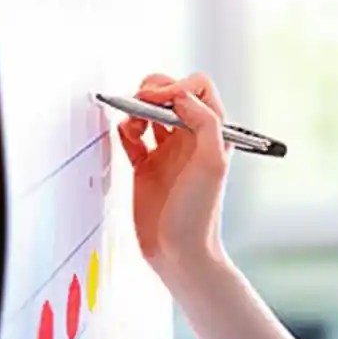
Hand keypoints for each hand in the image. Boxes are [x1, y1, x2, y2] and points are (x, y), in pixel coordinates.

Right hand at [116, 72, 231, 273]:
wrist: (179, 252)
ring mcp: (168, 152)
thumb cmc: (200, 213)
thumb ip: (204, 123)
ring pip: (148, 112)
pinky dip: (125, 131)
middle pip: (171, 94)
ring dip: (136, 111)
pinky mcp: (146, 167)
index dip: (176, 86)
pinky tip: (127, 139)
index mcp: (212, 133)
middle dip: (152, 91)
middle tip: (139, 105)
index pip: (198, 88)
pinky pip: (132, 137)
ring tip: (134, 129)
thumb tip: (181, 95)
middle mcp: (191, 138)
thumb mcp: (211, 163)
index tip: (157, 99)